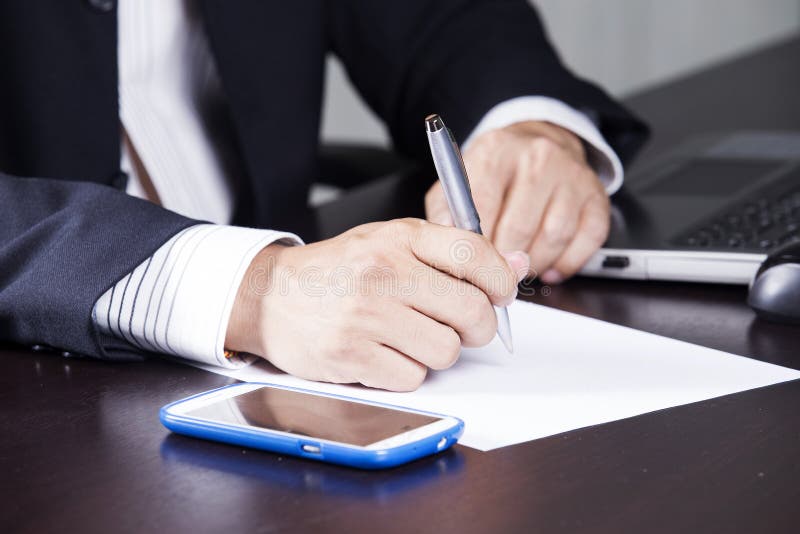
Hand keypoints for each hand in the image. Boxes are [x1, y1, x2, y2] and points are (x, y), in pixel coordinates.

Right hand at [225, 218, 528, 390]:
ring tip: (410, 337)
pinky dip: (405, 371)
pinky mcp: (350, 354)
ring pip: (446, 351)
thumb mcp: (392, 243)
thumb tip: (516, 266)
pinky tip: (384, 352)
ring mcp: (365, 314)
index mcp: (399, 237)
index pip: (474, 253)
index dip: (500, 281)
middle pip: (471, 311)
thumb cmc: (339, 271)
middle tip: (459, 325)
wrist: (271, 296)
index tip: (499, 294)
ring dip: (437, 352)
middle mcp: (383, 271)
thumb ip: (452, 254)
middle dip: (476, 327)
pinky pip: (412, 377)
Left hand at [425, 121, 609, 283]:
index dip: (476, 247)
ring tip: (518, 270)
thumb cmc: (494, 172)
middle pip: (518, 228)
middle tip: (493, 277)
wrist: (539, 143)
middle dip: (503, 262)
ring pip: (553, 238)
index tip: (471, 267)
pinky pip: (585, 242)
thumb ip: (446, 214)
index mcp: (496, 152)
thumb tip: (446, 251)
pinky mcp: (596, 196)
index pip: (482, 208)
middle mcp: (538, 158)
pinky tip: (548, 266)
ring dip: (533, 265)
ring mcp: (571, 176)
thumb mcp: (458, 182)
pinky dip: (566, 264)